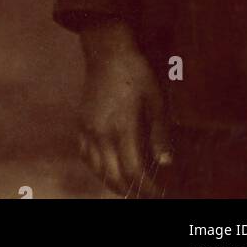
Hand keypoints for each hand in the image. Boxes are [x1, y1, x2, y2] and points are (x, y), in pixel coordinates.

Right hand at [77, 23, 171, 196]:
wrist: (106, 51)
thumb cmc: (135, 73)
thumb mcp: (155, 100)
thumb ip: (160, 134)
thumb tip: (166, 164)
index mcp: (121, 127)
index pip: (133, 171)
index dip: (147, 188)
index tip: (160, 193)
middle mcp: (100, 132)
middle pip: (112, 176)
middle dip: (130, 191)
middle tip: (146, 195)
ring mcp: (87, 128)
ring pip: (95, 168)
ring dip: (112, 183)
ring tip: (129, 188)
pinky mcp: (80, 122)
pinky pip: (84, 154)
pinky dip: (95, 168)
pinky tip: (107, 170)